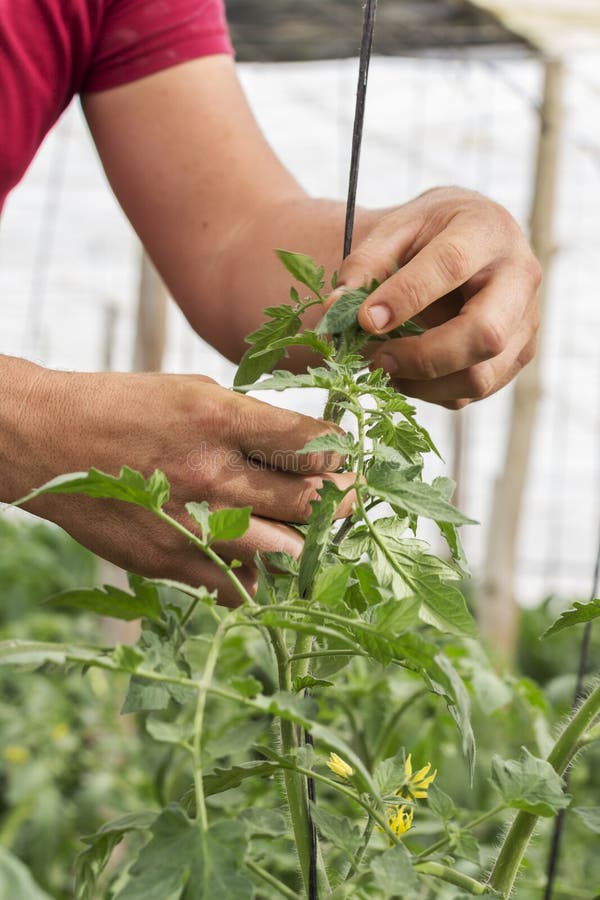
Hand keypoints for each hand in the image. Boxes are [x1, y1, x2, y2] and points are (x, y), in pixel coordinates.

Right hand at [10, 365, 354, 604]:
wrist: (48, 442)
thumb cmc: (125, 408)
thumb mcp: (193, 390)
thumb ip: (249, 423)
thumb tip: (305, 451)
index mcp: (219, 418)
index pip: (311, 443)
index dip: (341, 454)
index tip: (343, 459)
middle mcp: (210, 473)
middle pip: (309, 503)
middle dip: (341, 502)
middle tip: (348, 500)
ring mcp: (190, 524)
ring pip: (284, 552)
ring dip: (309, 544)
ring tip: (315, 534)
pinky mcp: (169, 562)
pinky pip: (238, 585)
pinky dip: (259, 575)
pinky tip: (261, 559)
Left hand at [329, 187, 541, 407]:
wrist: (467, 241)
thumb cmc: (429, 234)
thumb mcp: (395, 230)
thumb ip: (366, 264)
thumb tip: (338, 308)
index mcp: (487, 230)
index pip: (452, 265)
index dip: (406, 297)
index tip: (366, 320)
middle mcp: (520, 277)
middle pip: (485, 335)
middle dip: (424, 356)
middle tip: (376, 357)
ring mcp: (526, 322)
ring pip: (481, 376)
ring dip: (424, 383)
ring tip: (384, 367)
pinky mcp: (517, 356)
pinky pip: (474, 392)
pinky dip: (432, 392)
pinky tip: (405, 374)